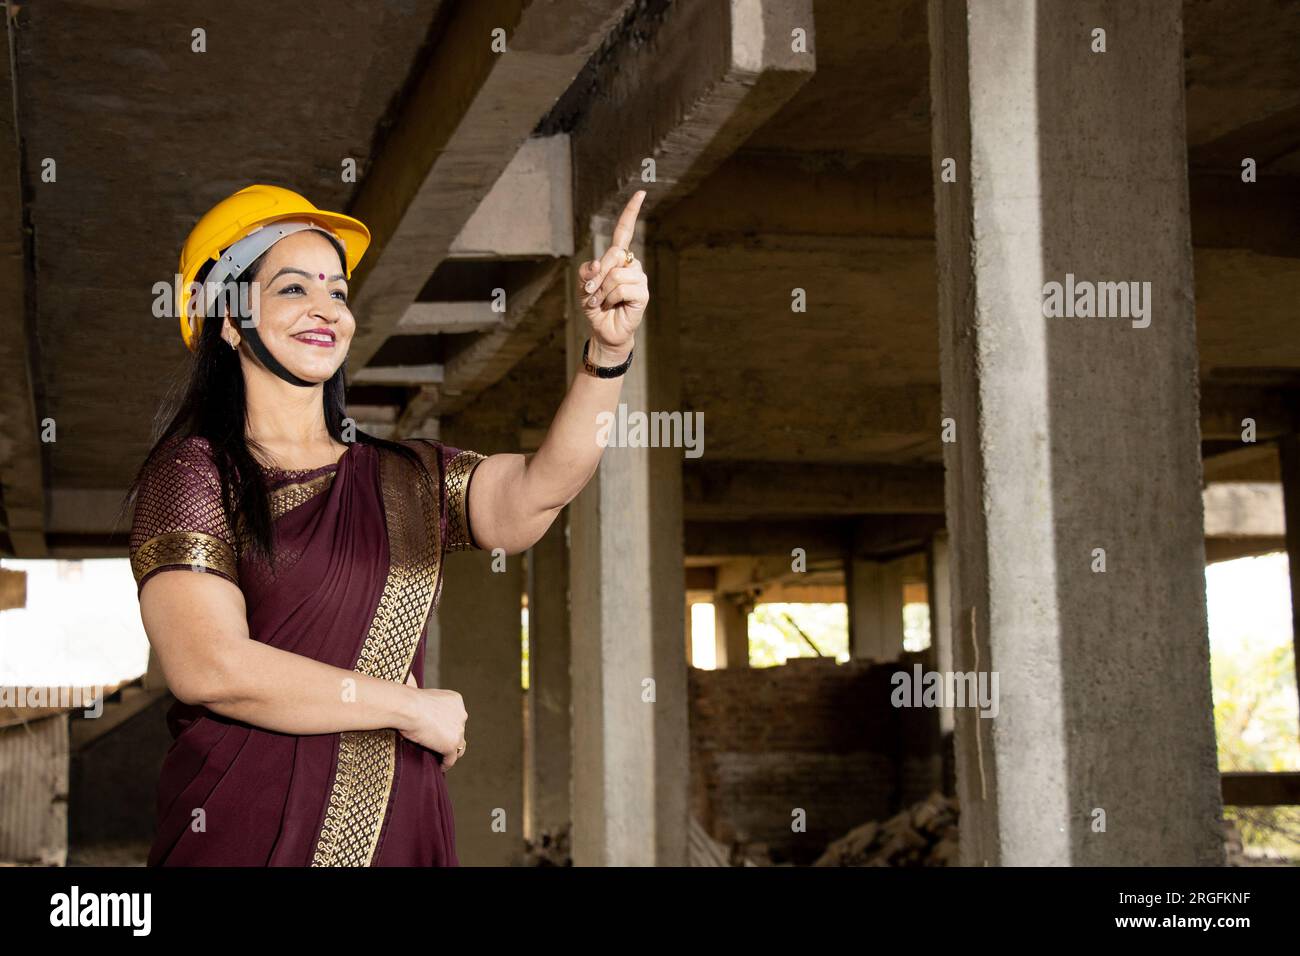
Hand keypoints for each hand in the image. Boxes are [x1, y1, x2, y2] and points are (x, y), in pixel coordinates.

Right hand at [398, 685, 467, 770]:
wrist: (407, 708)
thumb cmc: (408, 702)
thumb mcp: (424, 698)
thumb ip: (430, 706)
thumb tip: (418, 705)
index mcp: (456, 701)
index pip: (456, 717)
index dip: (448, 725)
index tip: (440, 732)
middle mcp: (461, 714)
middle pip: (459, 731)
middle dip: (450, 737)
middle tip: (439, 745)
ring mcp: (458, 730)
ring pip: (459, 746)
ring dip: (452, 752)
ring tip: (442, 758)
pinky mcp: (451, 745)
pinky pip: (451, 759)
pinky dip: (445, 764)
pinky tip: (439, 767)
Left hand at [578, 190, 648, 356]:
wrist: (603, 330)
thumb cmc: (595, 306)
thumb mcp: (584, 285)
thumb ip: (587, 271)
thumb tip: (599, 266)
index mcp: (618, 258)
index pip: (625, 231)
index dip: (631, 212)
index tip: (641, 193)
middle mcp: (631, 264)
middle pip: (614, 255)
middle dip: (597, 276)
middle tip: (590, 294)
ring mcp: (638, 278)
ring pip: (615, 274)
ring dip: (601, 292)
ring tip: (600, 303)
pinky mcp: (642, 293)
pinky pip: (621, 288)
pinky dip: (609, 299)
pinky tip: (610, 307)